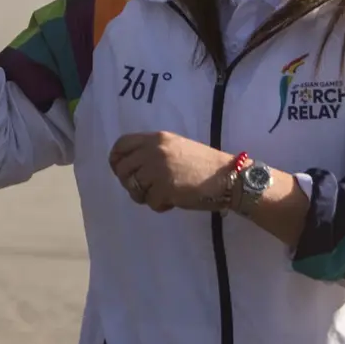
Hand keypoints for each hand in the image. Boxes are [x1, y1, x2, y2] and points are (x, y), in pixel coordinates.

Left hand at [108, 132, 237, 212]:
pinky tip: (175, 201)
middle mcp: (154, 150)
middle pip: (122, 169)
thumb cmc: (203, 164)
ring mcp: (158, 169)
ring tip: (163, 195)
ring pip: (133, 188)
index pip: (121, 144)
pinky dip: (160, 206)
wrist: (228, 177)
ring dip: (145, 196)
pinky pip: (150, 202)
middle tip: (145, 190)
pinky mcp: (165, 188)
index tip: (121, 171)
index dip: (116, 160)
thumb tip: (130, 166)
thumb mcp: (176, 147)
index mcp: (156, 138)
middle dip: (130, 183)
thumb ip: (153, 151)